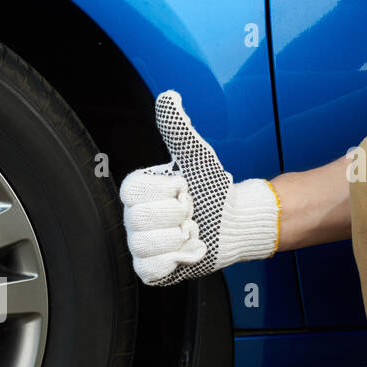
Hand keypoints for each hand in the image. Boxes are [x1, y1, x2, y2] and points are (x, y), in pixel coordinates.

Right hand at [120, 90, 276, 285]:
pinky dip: (174, 262)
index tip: (183, 190)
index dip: (165, 193)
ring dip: (178, 240)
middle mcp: (133, 219)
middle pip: (139, 222)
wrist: (233, 221)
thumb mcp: (196, 158)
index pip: (134, 194)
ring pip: (146, 246)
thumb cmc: (212, 190)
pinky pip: (149, 269)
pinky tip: (187, 251)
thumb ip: (178, 128)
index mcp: (137, 193)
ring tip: (191, 232)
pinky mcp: (151, 269)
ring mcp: (140, 245)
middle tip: (191, 213)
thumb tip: (169, 96)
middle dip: (176, 217)